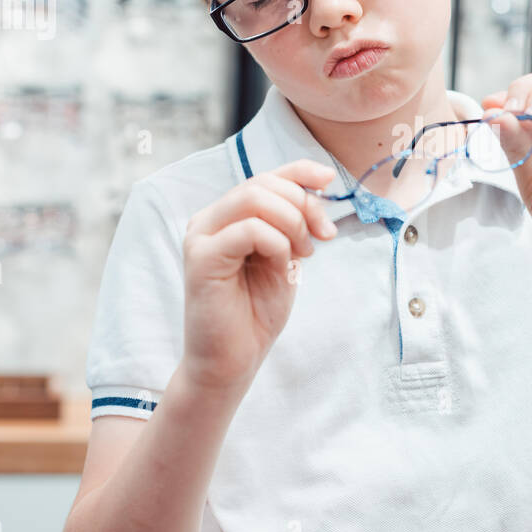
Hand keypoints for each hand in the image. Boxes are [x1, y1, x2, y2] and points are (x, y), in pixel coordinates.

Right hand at [182, 159, 337, 390]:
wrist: (233, 360)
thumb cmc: (256, 312)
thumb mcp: (285, 258)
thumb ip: (292, 224)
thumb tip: (319, 187)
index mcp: (228, 217)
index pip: (266, 177)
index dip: (301, 171)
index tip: (331, 181)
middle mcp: (209, 220)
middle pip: (263, 183)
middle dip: (304, 204)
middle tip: (323, 238)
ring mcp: (201, 236)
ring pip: (255, 198)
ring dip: (292, 222)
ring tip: (303, 255)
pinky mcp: (201, 258)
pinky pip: (249, 229)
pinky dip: (277, 243)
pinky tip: (284, 265)